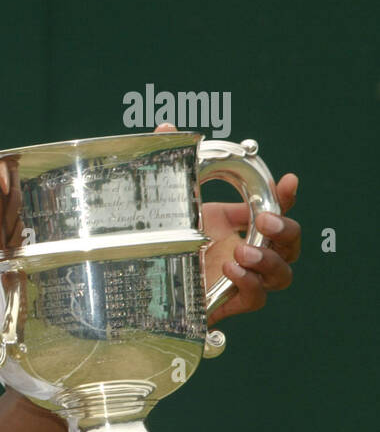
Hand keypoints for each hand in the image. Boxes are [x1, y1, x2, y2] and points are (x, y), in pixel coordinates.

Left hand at [155, 122, 301, 324]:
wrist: (139, 281)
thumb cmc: (162, 241)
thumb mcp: (169, 203)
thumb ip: (168, 166)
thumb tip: (165, 128)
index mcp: (238, 225)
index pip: (275, 209)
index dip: (286, 196)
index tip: (288, 181)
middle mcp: (246, 252)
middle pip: (291, 245)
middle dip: (286, 231)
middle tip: (265, 221)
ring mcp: (241, 280)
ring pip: (282, 276)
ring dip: (270, 261)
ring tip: (243, 252)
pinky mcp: (229, 303)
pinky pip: (257, 299)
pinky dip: (250, 285)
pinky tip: (232, 270)